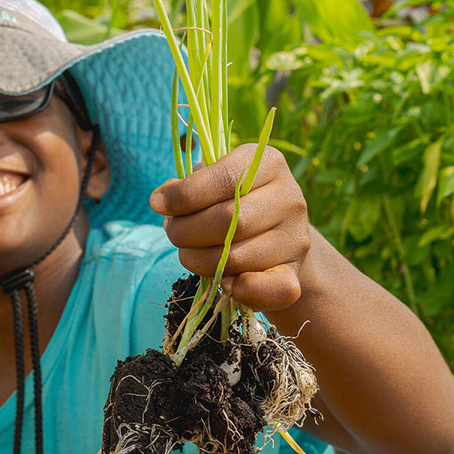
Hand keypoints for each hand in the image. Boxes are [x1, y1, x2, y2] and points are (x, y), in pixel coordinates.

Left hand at [149, 144, 310, 312]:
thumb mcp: (215, 182)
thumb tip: (161, 199)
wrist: (277, 238)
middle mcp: (289, 198)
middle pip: (228, 220)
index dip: (184, 195)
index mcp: (268, 163)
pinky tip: (223, 283)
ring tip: (189, 253)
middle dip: (185, 231)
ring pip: (234, 256)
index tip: (158, 204)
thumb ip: (189, 186)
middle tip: (173, 233)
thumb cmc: (234, 202)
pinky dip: (240, 289)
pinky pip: (270, 288)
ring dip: (197, 260)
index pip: (224, 178)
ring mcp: (295, 238)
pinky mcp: (294, 273)